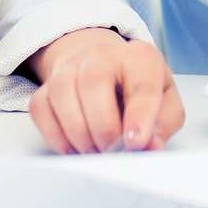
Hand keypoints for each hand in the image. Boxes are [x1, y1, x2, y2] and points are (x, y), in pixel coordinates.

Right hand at [27, 28, 184, 153]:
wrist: (104, 65)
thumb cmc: (138, 89)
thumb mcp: (165, 102)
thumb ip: (163, 124)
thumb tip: (150, 146)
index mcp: (140, 59)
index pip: (141, 84)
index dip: (139, 116)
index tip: (135, 143)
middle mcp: (102, 55)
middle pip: (93, 83)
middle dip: (103, 127)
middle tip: (111, 151)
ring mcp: (70, 66)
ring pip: (62, 93)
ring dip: (78, 133)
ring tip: (94, 150)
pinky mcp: (47, 83)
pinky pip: (41, 108)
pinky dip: (55, 134)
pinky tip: (73, 145)